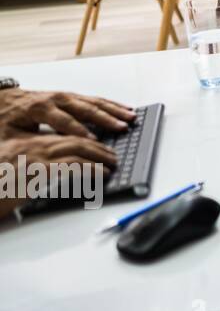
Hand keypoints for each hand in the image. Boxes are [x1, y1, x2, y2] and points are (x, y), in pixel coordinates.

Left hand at [0, 87, 132, 139]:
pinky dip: (111, 104)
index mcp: (39, 108)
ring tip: (131, 117)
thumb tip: (48, 158)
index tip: (92, 141)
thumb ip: (30, 144)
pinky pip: (95, 100)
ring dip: (114, 110)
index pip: (62, 121)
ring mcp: (65, 96)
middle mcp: (56, 99)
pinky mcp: (71, 97)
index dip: (78, 131)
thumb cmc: (6, 120)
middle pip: (84, 109)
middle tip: (122, 127)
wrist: (2, 99)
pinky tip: (124, 108)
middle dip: (105, 119)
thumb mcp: (10, 135)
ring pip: (93, 103)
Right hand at [0, 135, 118, 216]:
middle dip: (98, 146)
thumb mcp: (16, 172)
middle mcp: (32, 146)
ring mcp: (36, 158)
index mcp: (26, 144)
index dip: (84, 139)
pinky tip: (102, 173)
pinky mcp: (39, 172)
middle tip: (112, 155)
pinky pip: (73, 166)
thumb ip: (36, 168)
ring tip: (112, 163)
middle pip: (75, 139)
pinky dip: (92, 168)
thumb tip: (59, 170)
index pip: (62, 136)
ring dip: (100, 156)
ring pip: (78, 149)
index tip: (99, 145)